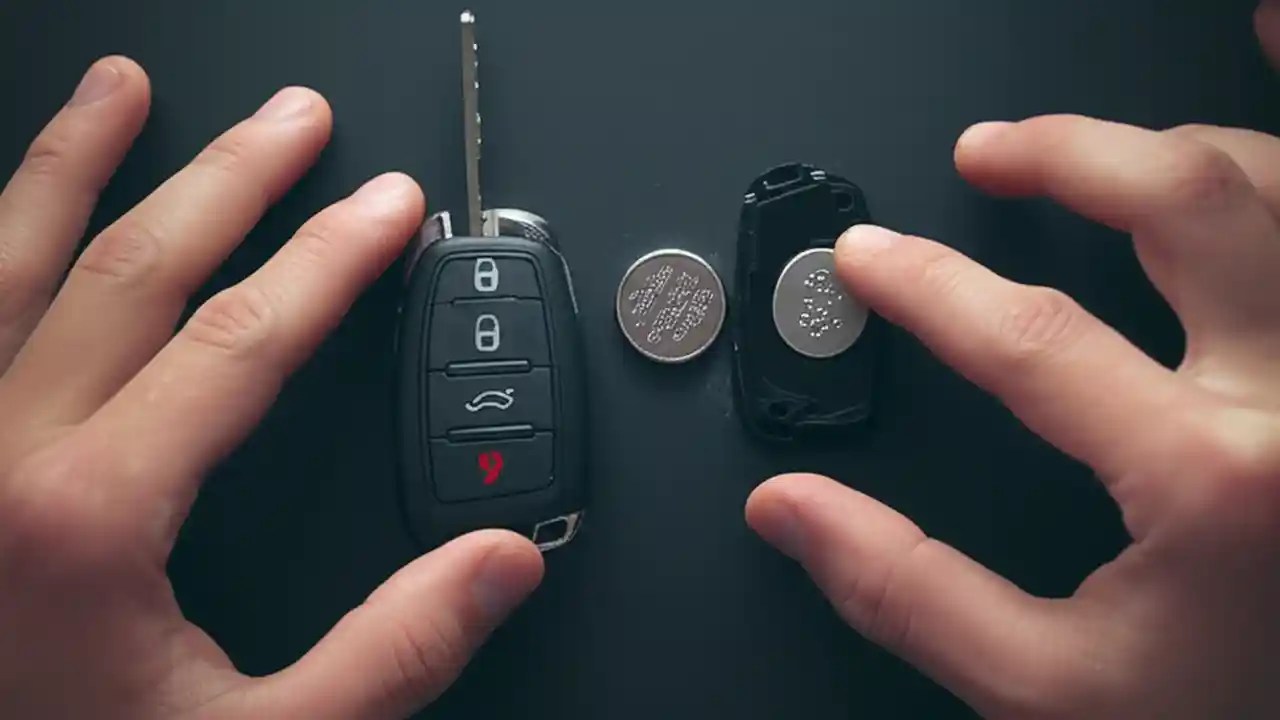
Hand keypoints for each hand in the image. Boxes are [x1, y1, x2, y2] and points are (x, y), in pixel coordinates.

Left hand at [0, 57, 542, 718]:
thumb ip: (390, 654)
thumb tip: (498, 566)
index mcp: (85, 515)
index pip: (240, 339)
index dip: (330, 259)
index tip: (383, 208)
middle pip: (133, 269)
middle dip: (231, 179)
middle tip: (294, 121)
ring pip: (7, 261)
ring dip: (74, 164)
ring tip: (121, 93)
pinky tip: (11, 218)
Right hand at [747, 7, 1279, 719]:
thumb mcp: (1050, 693)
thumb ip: (910, 594)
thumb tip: (793, 513)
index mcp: (1213, 479)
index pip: (1032, 339)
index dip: (926, 286)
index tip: (869, 258)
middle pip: (1181, 202)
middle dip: (1064, 154)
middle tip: (988, 153)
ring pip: (1275, 188)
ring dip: (1174, 142)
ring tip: (1099, 145)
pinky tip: (1279, 48)